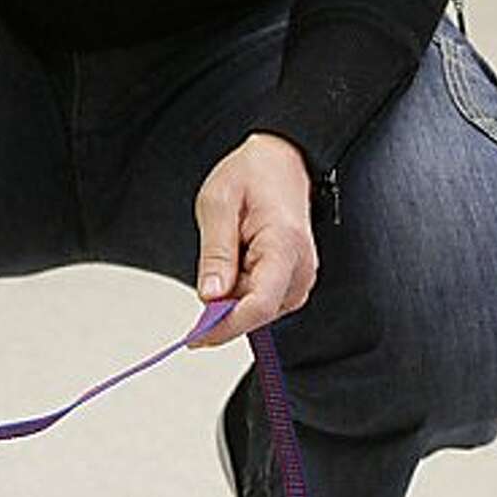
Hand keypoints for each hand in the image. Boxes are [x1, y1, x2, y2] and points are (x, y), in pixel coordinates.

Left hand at [189, 133, 318, 344]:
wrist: (281, 159)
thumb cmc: (253, 173)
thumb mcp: (219, 203)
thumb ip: (216, 252)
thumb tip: (210, 297)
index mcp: (285, 247)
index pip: (258, 306)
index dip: (224, 326)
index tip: (195, 336)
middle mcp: (301, 269)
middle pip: (256, 313)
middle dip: (224, 306)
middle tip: (209, 266)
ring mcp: (300, 277)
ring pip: (256, 310)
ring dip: (232, 294)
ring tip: (230, 246)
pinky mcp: (292, 281)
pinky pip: (260, 300)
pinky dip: (240, 288)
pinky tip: (237, 258)